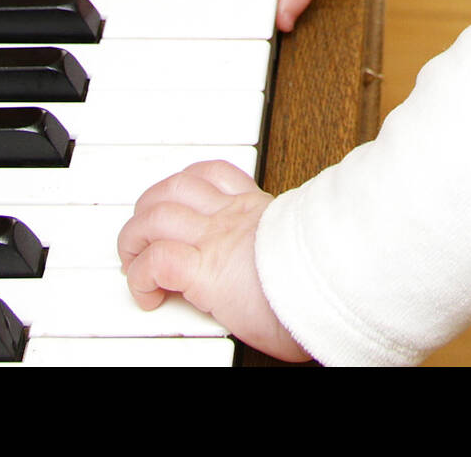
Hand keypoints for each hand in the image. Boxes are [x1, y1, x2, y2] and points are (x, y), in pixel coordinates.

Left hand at [118, 160, 309, 362]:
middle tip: (143, 233)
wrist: (337, 283)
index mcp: (256, 210)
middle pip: (174, 189)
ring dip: (134, 238)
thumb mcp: (304, 248)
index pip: (214, 176)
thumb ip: (287, 245)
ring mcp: (215, 239)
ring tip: (132, 261)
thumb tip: (295, 263)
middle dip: (149, 206)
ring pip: (155, 217)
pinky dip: (140, 276)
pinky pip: (156, 262)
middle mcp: (231, 217)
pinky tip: (147, 294)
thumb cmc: (328, 277)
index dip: (187, 185)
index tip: (179, 202)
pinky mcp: (204, 270)